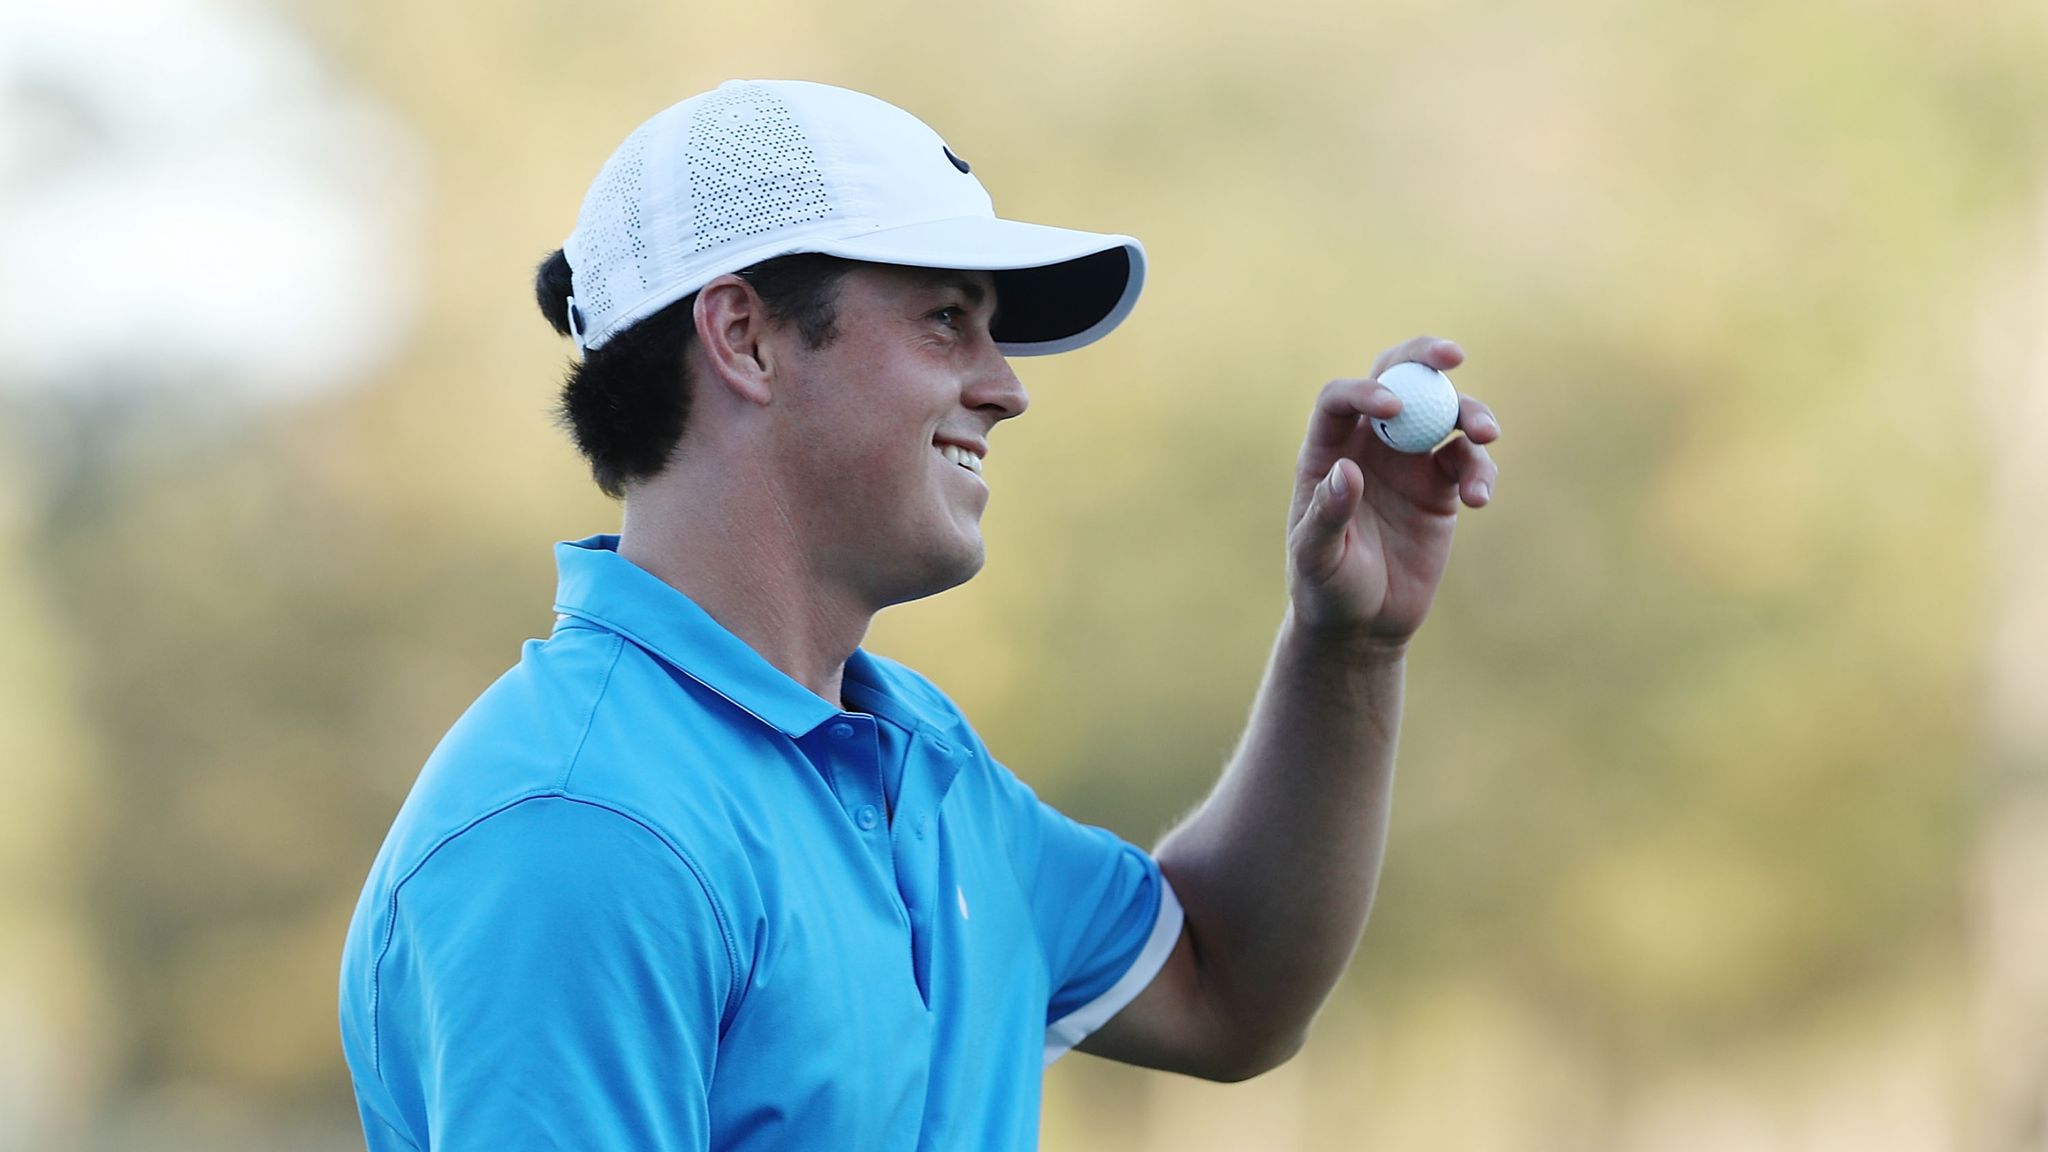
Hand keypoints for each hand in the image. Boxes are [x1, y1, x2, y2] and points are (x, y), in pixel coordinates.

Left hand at [1285, 337, 1499, 646]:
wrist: (1363, 625)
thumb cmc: (1325, 588)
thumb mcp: (1317, 557)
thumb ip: (1327, 514)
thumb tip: (1346, 472)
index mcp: (1327, 451)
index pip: (1342, 400)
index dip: (1366, 392)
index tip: (1394, 406)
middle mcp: (1368, 445)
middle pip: (1396, 379)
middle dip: (1424, 358)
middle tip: (1453, 355)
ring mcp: (1408, 462)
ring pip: (1442, 413)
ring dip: (1470, 413)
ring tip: (1486, 437)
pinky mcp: (1440, 488)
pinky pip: (1467, 462)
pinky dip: (1480, 471)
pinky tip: (1479, 498)